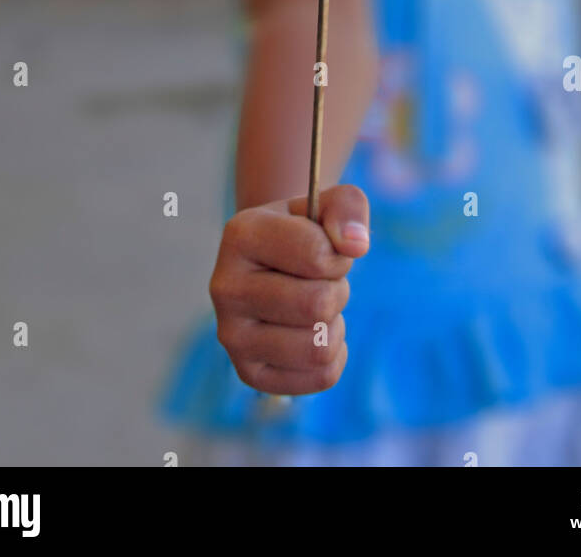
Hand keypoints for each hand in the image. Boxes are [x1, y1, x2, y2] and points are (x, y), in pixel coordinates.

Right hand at [209, 184, 369, 395]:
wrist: (274, 264)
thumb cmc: (306, 231)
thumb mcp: (328, 204)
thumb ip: (349, 208)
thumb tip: (355, 246)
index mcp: (240, 235)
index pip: (317, 255)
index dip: (337, 254)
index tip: (325, 249)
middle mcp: (225, 287)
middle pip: (318, 305)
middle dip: (336, 291)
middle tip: (320, 281)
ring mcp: (232, 335)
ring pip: (319, 347)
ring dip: (334, 324)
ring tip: (315, 307)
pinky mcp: (248, 372)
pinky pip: (321, 376)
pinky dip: (334, 354)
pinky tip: (311, 333)